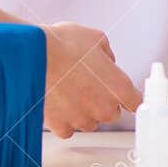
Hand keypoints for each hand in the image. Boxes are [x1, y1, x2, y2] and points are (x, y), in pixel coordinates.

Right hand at [40, 21, 142, 137]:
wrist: (31, 55)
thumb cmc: (62, 43)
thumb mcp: (95, 38)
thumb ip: (108, 55)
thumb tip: (106, 62)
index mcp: (119, 87)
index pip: (135, 102)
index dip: (125, 96)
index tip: (117, 92)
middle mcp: (105, 108)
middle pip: (110, 113)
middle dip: (100, 101)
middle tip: (82, 83)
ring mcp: (83, 120)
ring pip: (88, 121)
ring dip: (80, 110)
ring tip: (64, 89)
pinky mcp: (62, 127)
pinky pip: (67, 128)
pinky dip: (62, 118)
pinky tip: (54, 101)